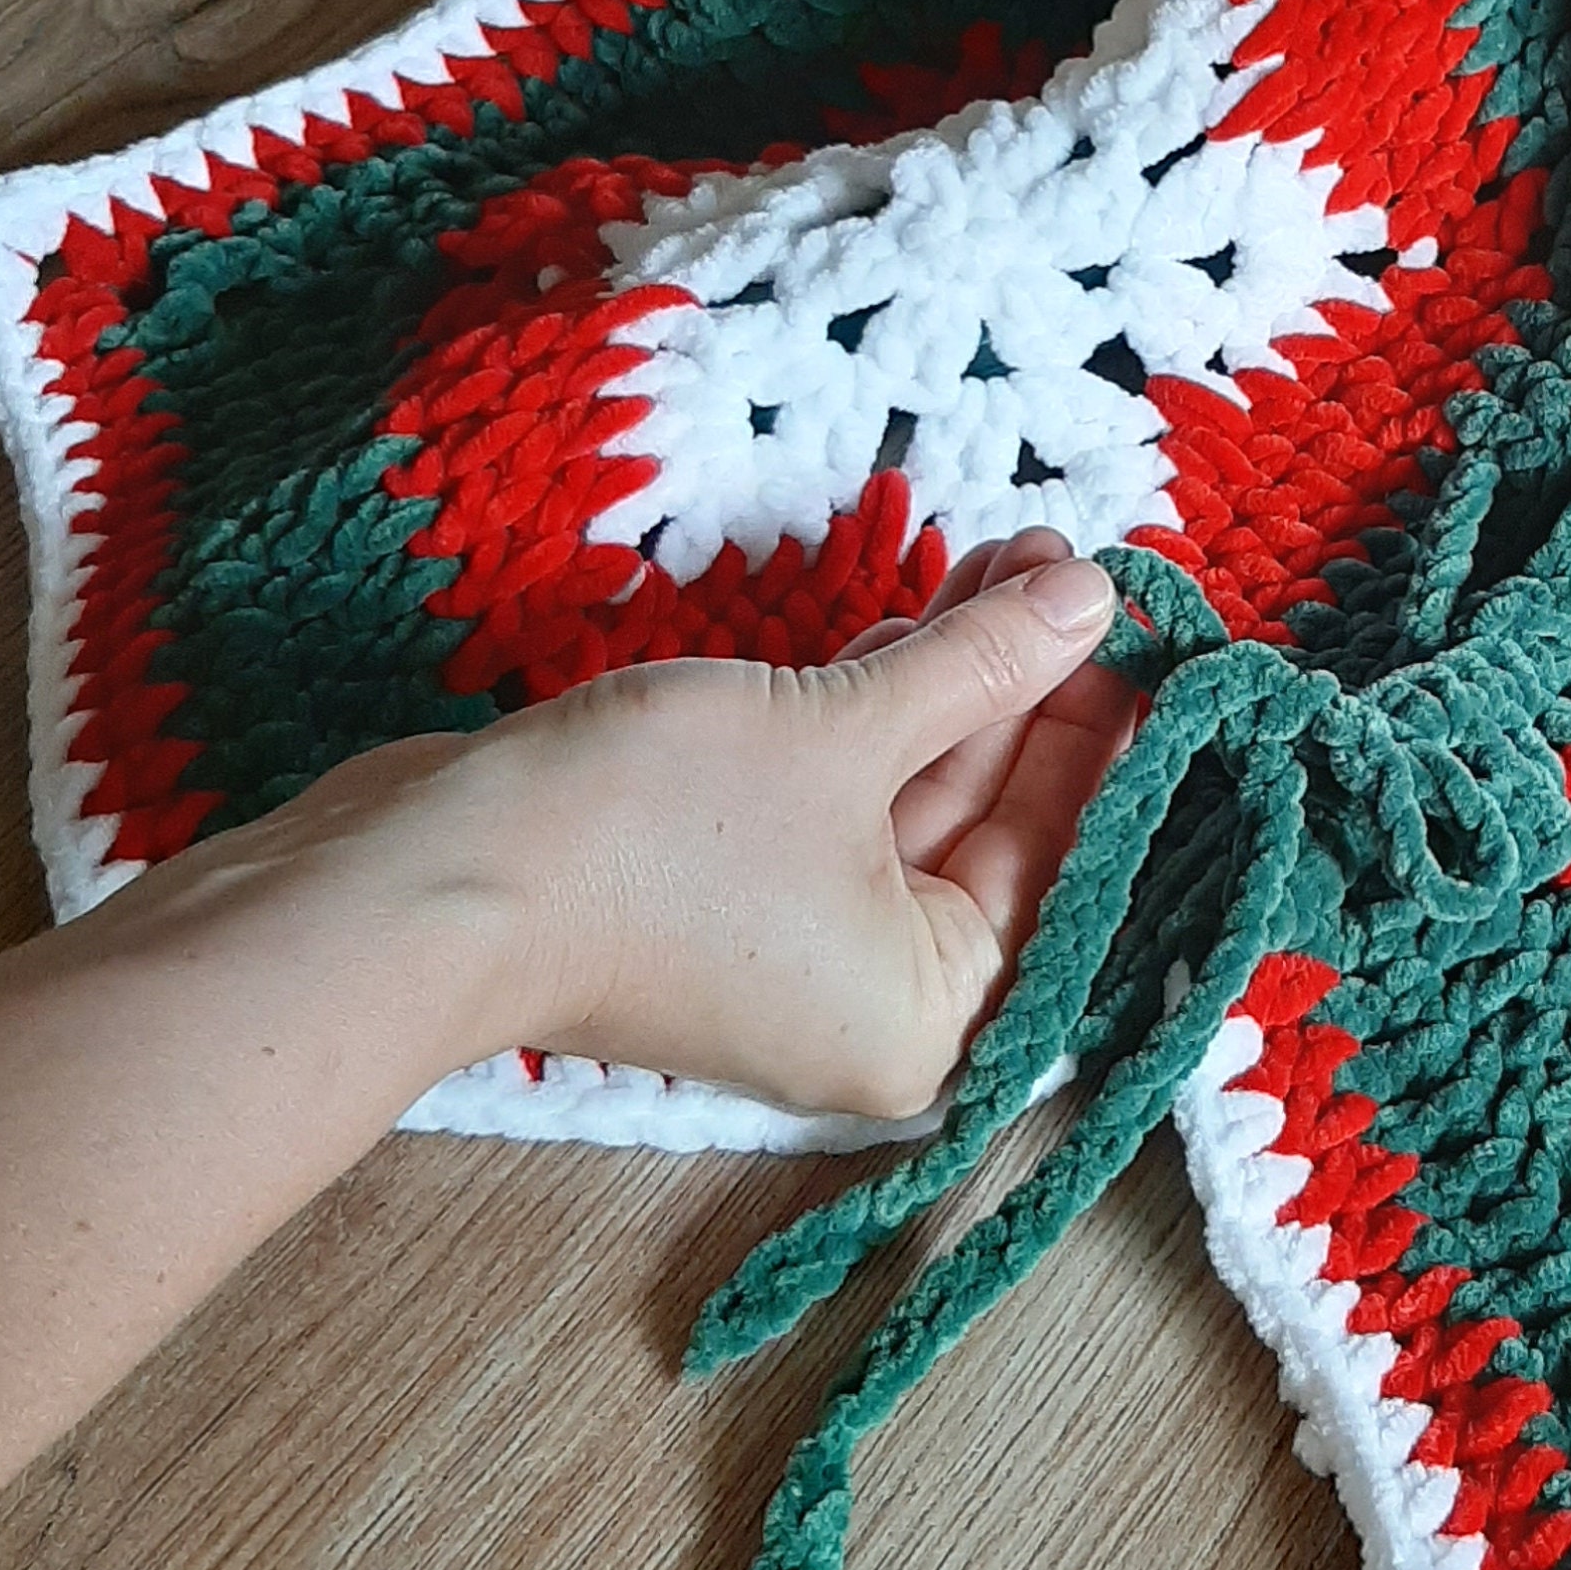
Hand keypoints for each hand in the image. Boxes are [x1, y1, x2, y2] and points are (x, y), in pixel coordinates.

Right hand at [312, 526, 1132, 1121]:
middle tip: (1070, 564)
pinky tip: (930, 609)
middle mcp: (884, 999)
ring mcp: (804, 944)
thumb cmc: (647, 834)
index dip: (1110, 724)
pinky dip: (883, 710)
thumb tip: (1091, 602)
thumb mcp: (848, 728)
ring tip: (1013, 556)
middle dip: (1032, 684)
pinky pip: (847, 793)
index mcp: (941, 1013)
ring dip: (960, 678)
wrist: (424, 881)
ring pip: (921, 795)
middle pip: (1003, 823)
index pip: (1072, 852)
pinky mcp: (737, 886)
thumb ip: (981, 664)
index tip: (1145, 619)